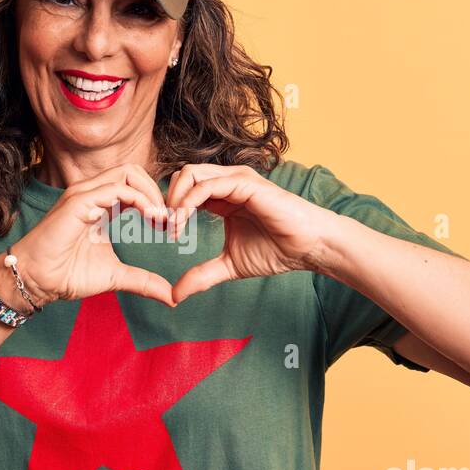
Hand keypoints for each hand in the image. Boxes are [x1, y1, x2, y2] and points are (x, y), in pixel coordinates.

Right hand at [8, 163, 175, 307]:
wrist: (37, 281)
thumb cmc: (68, 274)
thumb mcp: (116, 276)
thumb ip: (143, 281)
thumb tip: (171, 297)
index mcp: (101, 205)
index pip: (135, 185)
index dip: (157, 202)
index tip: (170, 228)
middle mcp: (93, 194)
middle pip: (135, 171)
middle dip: (157, 193)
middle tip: (169, 221)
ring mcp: (85, 194)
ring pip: (128, 173)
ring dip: (152, 194)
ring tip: (162, 219)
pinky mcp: (79, 201)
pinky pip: (117, 189)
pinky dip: (140, 200)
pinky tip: (150, 219)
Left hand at [166, 163, 334, 302]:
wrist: (308, 248)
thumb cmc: (277, 251)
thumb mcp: (229, 266)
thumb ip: (201, 275)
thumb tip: (174, 295)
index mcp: (221, 197)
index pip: (184, 190)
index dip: (167, 208)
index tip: (161, 233)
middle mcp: (226, 182)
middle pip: (180, 176)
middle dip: (165, 200)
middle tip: (162, 228)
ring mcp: (236, 180)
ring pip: (189, 174)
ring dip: (174, 200)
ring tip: (171, 227)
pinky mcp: (245, 183)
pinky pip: (207, 185)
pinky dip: (188, 201)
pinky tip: (183, 221)